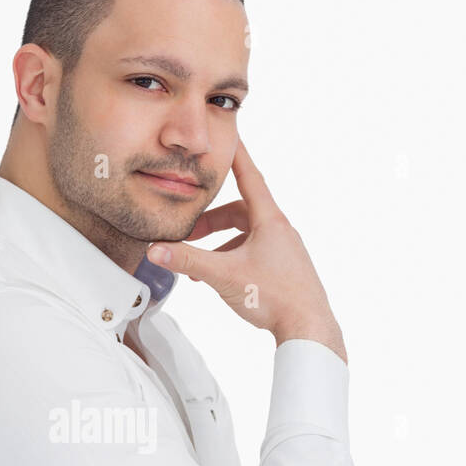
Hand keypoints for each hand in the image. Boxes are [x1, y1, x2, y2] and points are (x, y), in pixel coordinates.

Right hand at [146, 136, 346, 362]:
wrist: (308, 328)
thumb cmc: (276, 298)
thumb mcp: (223, 276)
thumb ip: (188, 262)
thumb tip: (157, 251)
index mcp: (269, 221)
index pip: (249, 177)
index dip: (235, 157)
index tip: (229, 137)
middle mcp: (280, 230)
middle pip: (240, 211)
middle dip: (211, 220)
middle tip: (189, 232)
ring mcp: (284, 250)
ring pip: (246, 234)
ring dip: (220, 244)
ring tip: (200, 263)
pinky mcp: (285, 268)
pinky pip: (255, 252)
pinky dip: (234, 257)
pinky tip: (221, 278)